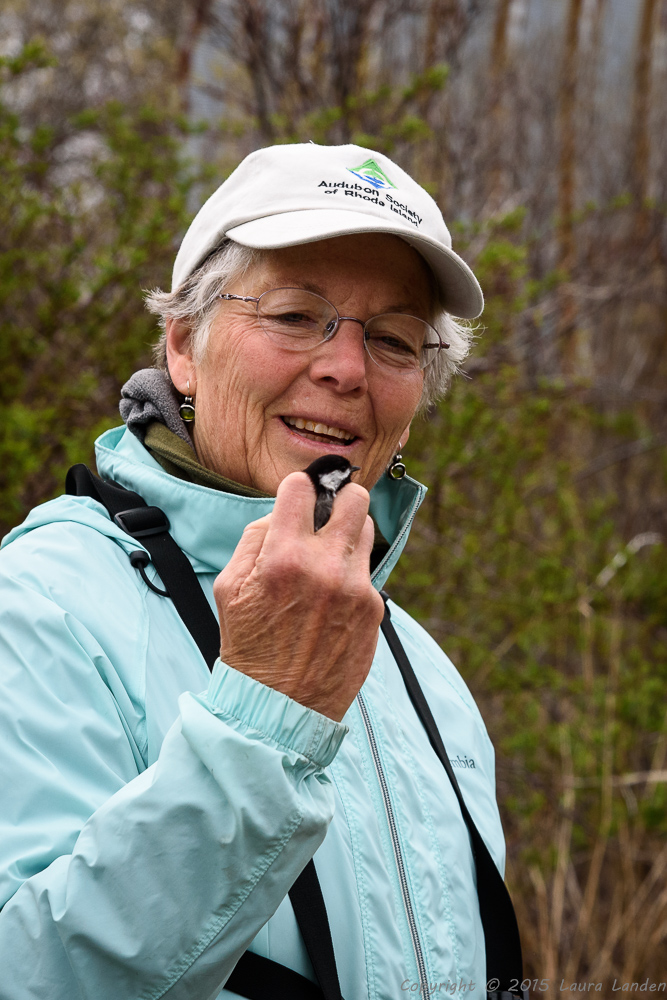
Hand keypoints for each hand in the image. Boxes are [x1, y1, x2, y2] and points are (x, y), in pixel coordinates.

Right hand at [213, 472, 384, 720]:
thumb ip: (255, 539)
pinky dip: (351, 575)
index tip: (296, 498)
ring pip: (367, 530)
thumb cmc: (249, 646)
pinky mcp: (374, 609)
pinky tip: (332, 598)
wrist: (278, 708)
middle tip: (326, 517)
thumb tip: (282, 512)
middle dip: (338, 501)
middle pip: (355, 499)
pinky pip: (367, 571)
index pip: (302, 488)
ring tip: (328, 558)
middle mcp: (326, 568)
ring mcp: (356, 589)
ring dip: (348, 536)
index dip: (297, 489)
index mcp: (284, 557)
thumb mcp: (230, 587)